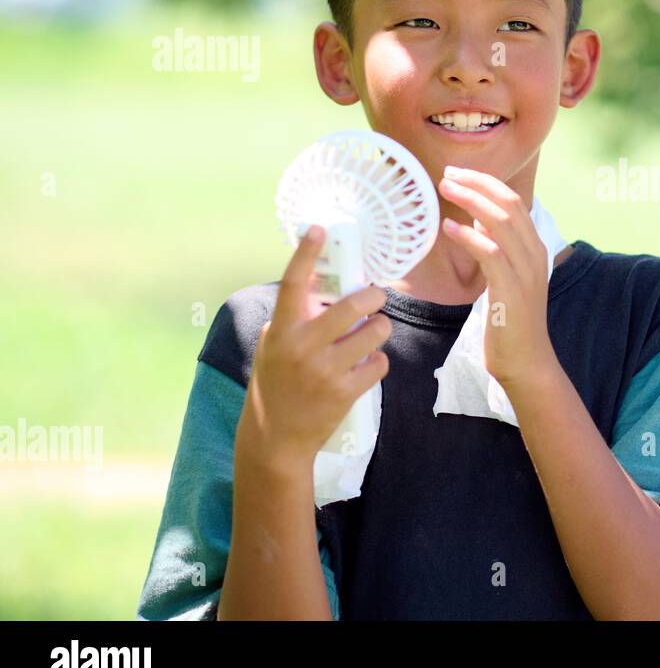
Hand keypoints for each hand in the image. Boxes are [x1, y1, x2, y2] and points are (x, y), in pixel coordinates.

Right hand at [236, 225, 391, 470]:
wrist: (276, 439)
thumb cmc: (274, 385)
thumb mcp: (271, 347)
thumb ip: (292, 320)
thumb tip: (320, 287)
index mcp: (282, 331)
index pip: (294, 284)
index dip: (306, 254)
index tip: (319, 229)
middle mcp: (303, 347)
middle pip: (353, 305)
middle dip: (373, 297)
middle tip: (376, 298)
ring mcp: (326, 370)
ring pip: (375, 332)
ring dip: (380, 329)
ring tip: (372, 334)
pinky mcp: (346, 392)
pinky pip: (380, 363)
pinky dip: (378, 362)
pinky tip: (366, 366)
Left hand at [437, 166, 558, 395]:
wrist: (526, 361)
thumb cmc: (511, 321)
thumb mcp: (507, 276)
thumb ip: (498, 246)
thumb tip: (479, 217)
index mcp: (535, 247)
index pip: (514, 201)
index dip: (486, 182)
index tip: (459, 173)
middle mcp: (534, 253)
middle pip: (508, 203)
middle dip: (476, 184)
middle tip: (447, 175)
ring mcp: (525, 271)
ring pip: (500, 222)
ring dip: (471, 201)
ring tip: (445, 190)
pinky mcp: (511, 290)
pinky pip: (490, 253)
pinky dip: (469, 236)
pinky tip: (449, 228)